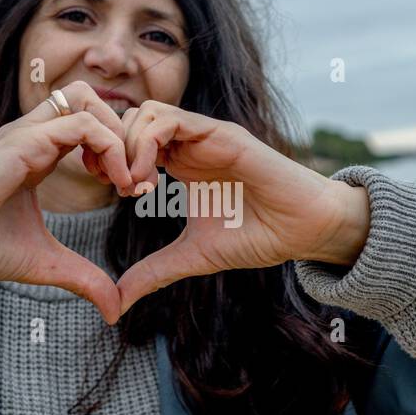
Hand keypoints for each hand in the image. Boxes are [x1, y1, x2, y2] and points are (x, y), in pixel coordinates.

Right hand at [0, 81, 137, 324]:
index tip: (130, 192)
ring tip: (124, 180)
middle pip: (90, 99)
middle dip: (124, 133)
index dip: (119, 151)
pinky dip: (109, 146)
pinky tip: (114, 183)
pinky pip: (81, 123)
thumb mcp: (46, 264)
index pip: (88, 124)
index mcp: (38, 153)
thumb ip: (83, 278)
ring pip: (87, 99)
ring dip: (118, 135)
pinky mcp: (24, 142)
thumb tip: (114, 310)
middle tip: (132, 179)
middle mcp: (33, 135)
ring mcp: (27, 134)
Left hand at [115, 101, 370, 313]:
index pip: (131, 140)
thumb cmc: (256, 236)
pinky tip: (149, 180)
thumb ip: (155, 272)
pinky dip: (146, 144)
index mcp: (181, 163)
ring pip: (146, 112)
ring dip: (129, 146)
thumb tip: (118, 302)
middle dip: (113, 150)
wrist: (303, 229)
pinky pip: (170, 119)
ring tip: (134, 186)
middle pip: (130, 119)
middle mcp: (190, 143)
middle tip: (118, 188)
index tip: (113, 193)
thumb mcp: (194, 256)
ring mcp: (204, 135)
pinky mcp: (220, 134)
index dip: (113, 160)